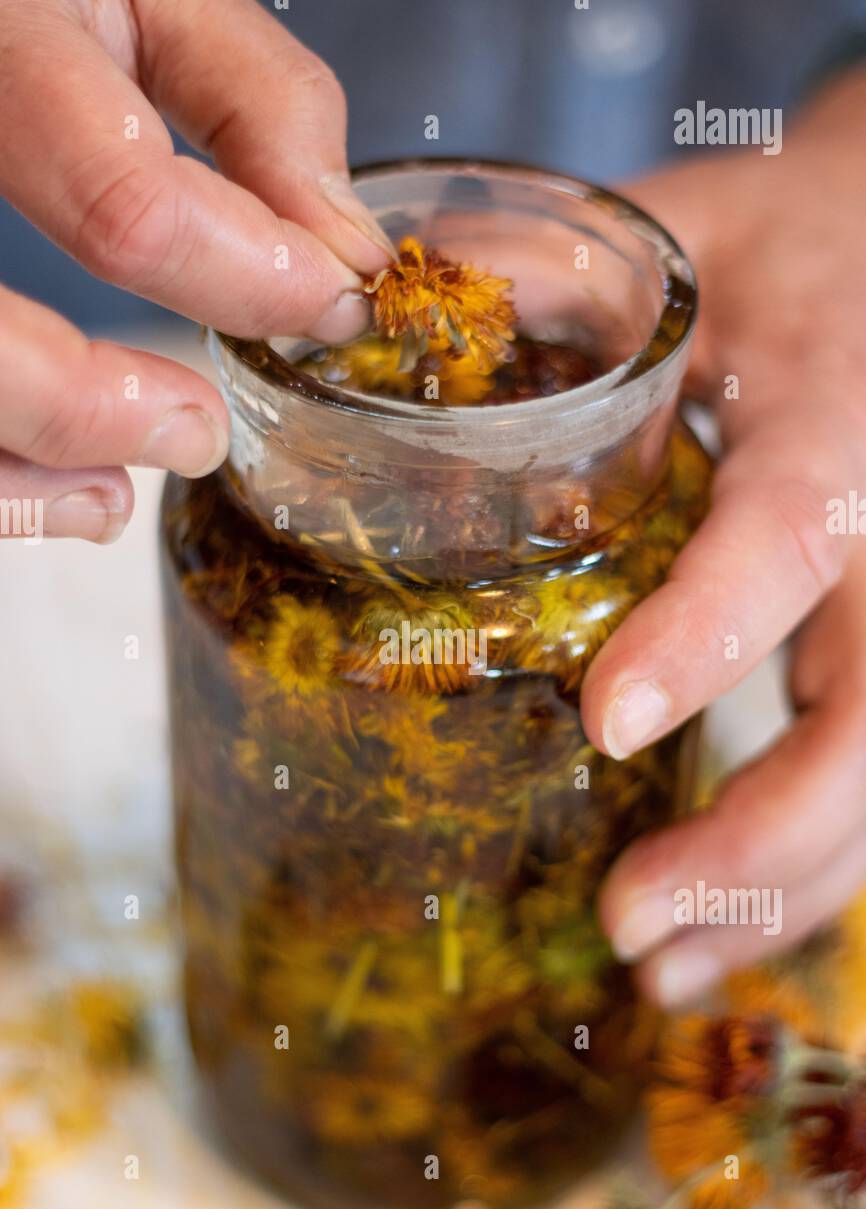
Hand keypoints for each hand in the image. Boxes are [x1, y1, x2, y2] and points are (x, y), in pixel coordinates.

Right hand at [0, 0, 390, 542]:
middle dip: (89, 410)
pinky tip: (64, 491)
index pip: (129, 213)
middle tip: (198, 432)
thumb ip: (253, 100)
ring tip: (112, 497)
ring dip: (25, 471)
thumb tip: (339, 244)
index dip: (250, 284)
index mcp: (4, 36)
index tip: (330, 303)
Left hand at [581, 68, 865, 1005]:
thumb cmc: (785, 245)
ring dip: (780, 895)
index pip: (787, 538)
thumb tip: (369, 319)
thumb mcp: (677, 233)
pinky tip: (715, 926)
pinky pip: (864, 778)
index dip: (711, 636)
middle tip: (628, 921)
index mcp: (832, 420)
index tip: (608, 725)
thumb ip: (542, 272)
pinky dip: (795, 872)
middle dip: (761, 840)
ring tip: (657, 970)